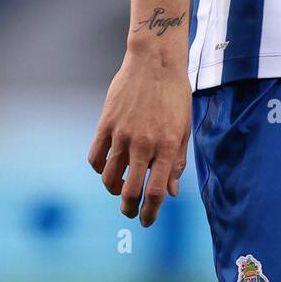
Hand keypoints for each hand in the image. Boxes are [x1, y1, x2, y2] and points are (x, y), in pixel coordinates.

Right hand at [88, 52, 191, 225]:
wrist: (155, 61)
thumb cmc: (175, 94)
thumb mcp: (184, 127)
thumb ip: (178, 162)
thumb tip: (172, 193)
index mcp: (167, 146)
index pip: (156, 192)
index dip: (151, 212)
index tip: (147, 220)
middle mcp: (143, 144)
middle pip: (130, 191)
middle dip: (130, 209)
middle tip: (130, 213)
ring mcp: (122, 134)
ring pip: (109, 178)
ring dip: (114, 191)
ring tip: (119, 191)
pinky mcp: (105, 124)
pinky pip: (96, 158)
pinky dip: (100, 169)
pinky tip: (108, 169)